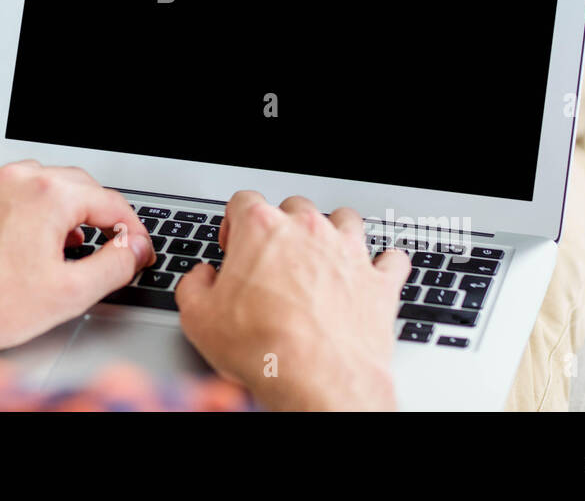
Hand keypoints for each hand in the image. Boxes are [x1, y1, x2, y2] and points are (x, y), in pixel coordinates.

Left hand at [0, 161, 154, 353]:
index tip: (137, 250)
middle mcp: (16, 179)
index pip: (110, 202)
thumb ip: (113, 266)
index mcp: (48, 195)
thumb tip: (132, 250)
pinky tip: (24, 243)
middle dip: (99, 215)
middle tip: (111, 245)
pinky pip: (7, 193)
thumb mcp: (68, 294)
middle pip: (77, 185)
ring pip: (40, 184)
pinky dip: (26, 211)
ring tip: (67, 246)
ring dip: (62, 209)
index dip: (133, 230)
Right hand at [175, 192, 408, 410]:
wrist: (321, 383)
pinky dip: (382, 265)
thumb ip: (193, 287)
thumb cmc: (266, 349)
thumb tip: (200, 279)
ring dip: (333, 234)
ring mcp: (349, 253)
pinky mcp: (380, 282)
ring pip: (344, 220)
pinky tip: (371, 275)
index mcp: (262, 230)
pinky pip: (391, 259)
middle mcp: (308, 231)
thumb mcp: (199, 320)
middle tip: (273, 260)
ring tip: (321, 258)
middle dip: (282, 229)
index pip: (245, 201)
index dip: (234, 222)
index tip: (234, 245)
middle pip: (294, 207)